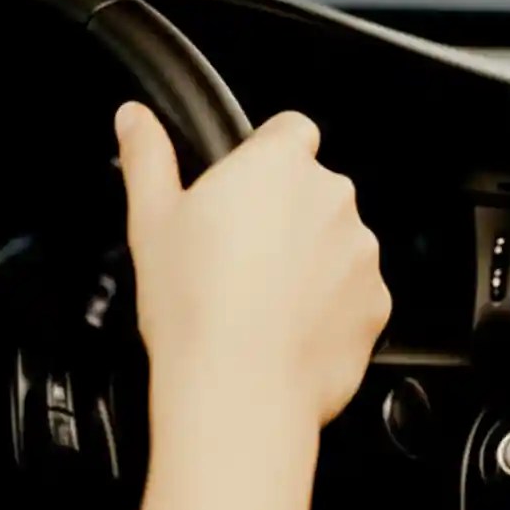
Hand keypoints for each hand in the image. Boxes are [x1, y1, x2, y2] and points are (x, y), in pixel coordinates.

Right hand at [115, 103, 388, 509]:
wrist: (239, 390)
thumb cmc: (193, 306)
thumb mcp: (151, 220)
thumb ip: (148, 156)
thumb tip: (134, 118)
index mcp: (277, 165)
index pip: (288, 130)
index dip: (263, 157)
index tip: (239, 191)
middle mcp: (330, 198)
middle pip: (311, 189)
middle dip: (281, 213)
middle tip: (234, 255)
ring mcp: (360, 252)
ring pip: (334, 241)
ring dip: (307, 258)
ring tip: (256, 299)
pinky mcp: (375, 304)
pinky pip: (352, 292)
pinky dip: (327, 305)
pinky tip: (283, 328)